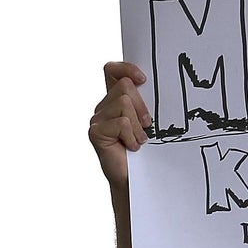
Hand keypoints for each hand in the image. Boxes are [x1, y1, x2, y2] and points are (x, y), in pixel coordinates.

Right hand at [89, 62, 150, 190]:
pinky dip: (132, 136)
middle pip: (124, 85)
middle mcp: (103, 107)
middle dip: (141, 105)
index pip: (112, 70)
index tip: (143, 79)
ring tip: (140, 140)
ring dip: (138, 125)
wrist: (136, 180)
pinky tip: (132, 147)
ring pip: (123, 103)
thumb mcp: (147, 121)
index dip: (126, 68)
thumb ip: (144, 103)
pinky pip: (121, 122)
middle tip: (147, 125)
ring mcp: (97, 119)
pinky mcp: (95, 132)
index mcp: (115, 99)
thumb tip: (152, 85)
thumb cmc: (145, 151)